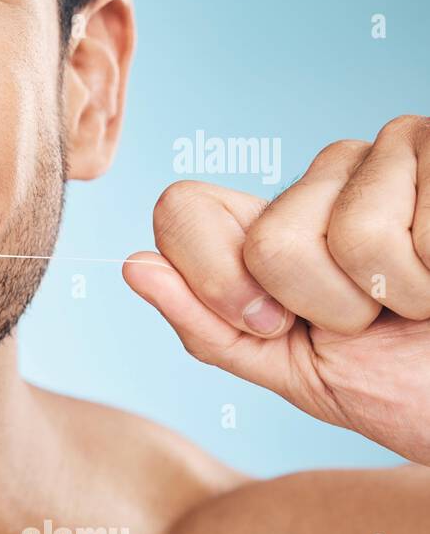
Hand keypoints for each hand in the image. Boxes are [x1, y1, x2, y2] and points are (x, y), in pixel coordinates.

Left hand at [124, 115, 429, 464]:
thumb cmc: (397, 382)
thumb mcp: (285, 369)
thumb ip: (207, 326)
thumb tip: (132, 266)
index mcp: (270, 223)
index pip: (182, 208)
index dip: (213, 278)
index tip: (270, 324)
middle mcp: (320, 176)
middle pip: (266, 241)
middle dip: (323, 305)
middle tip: (372, 316)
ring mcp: (384, 151)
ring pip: (349, 234)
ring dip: (395, 293)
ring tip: (421, 296)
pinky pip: (417, 229)